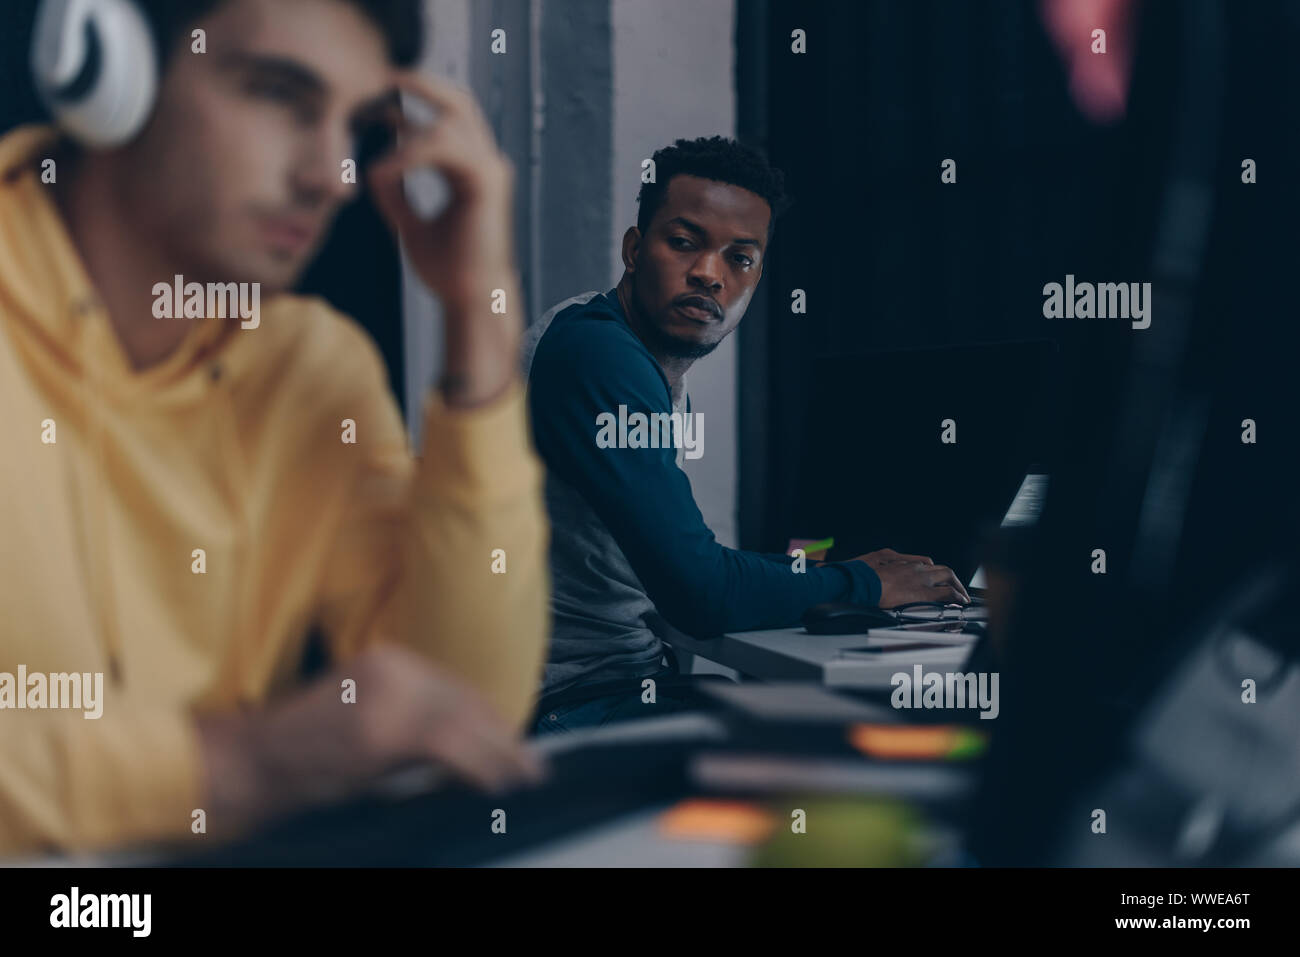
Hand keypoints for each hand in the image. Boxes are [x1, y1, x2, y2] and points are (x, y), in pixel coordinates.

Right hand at [196, 644, 544, 838]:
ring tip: (528, 776)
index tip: (515, 741)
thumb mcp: (363, 715)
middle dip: (502, 735)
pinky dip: (483, 765)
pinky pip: (450, 745)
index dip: (491, 718)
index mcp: (388, 660)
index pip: (456, 687)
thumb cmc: (301, 750)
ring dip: (502, 753)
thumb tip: (467, 740)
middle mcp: (393, 668)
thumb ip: (409, 716)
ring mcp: (389, 696)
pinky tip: (501, 781)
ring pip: (466, 723)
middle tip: (532, 764)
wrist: (250, 763)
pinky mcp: (385, 730)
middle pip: (467, 702)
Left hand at [367, 71, 520, 406]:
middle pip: (461, 104)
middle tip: (385, 77)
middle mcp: (486, 165)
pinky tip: (384, 170)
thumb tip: (373, 169)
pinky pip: (445, 148)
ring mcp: (491, 171)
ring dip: (410, 127)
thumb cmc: (447, 270)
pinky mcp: (487, 183)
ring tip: (375, 129)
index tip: (378, 106)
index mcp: (472, 172)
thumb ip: (395, 195)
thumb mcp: (411, 225)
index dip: (414, 107)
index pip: (447, 122)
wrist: (471, 299)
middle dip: (425, 85)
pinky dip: (410, 154)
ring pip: (450, 122)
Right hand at [849, 548, 970, 606]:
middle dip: (951, 578)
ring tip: (962, 596)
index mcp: (902, 561)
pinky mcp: (922, 593)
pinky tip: (960, 602)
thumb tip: (887, 567)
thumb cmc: (860, 575)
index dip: (933, 572)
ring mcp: (920, 579)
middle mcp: (914, 568)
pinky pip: (946, 593)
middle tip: (956, 587)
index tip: (936, 579)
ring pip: (947, 576)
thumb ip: (886, 565)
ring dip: (957, 586)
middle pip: (940, 568)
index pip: (925, 563)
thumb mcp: (874, 562)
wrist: (858, 582)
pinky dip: (956, 596)